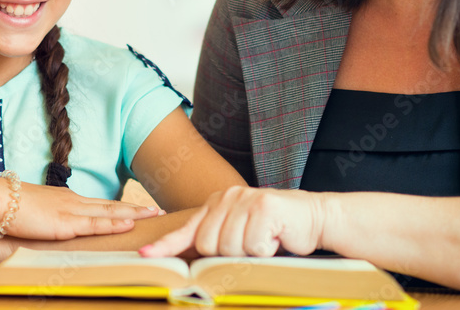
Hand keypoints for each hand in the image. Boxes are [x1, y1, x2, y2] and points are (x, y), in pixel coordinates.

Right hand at [0, 181, 163, 240]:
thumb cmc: (8, 207)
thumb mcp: (33, 212)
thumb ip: (46, 217)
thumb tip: (50, 224)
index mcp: (66, 199)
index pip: (100, 204)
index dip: (121, 207)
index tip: (139, 209)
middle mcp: (73, 202)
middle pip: (112, 205)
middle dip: (136, 208)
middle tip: (158, 211)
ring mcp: (71, 211)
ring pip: (110, 212)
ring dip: (134, 213)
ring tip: (154, 215)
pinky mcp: (65, 223)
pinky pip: (95, 224)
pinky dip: (114, 223)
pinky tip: (130, 223)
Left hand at [139, 187, 325, 257]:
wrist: (315, 217)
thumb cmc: (275, 230)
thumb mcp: (240, 232)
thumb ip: (216, 240)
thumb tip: (189, 262)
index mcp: (218, 203)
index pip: (188, 229)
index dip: (166, 245)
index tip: (145, 255)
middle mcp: (228, 197)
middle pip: (208, 245)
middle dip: (228, 255)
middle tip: (251, 246)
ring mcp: (246, 200)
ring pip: (229, 247)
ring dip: (250, 253)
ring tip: (265, 240)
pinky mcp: (265, 206)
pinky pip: (253, 245)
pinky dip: (266, 250)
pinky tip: (276, 237)